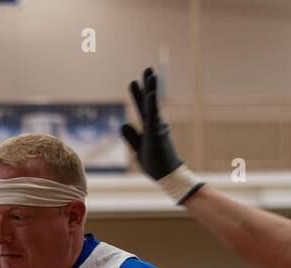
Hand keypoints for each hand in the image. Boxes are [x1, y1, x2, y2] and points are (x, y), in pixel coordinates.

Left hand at [121, 67, 184, 182]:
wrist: (167, 177)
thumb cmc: (155, 164)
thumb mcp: (138, 149)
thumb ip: (131, 136)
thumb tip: (123, 124)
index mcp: (150, 128)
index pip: (143, 108)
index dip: (139, 95)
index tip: (135, 81)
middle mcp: (155, 125)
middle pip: (149, 102)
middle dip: (148, 85)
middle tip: (148, 69)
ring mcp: (157, 128)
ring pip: (152, 106)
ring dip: (151, 89)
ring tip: (151, 73)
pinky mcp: (157, 135)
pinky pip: (153, 117)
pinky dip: (152, 105)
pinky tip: (150, 93)